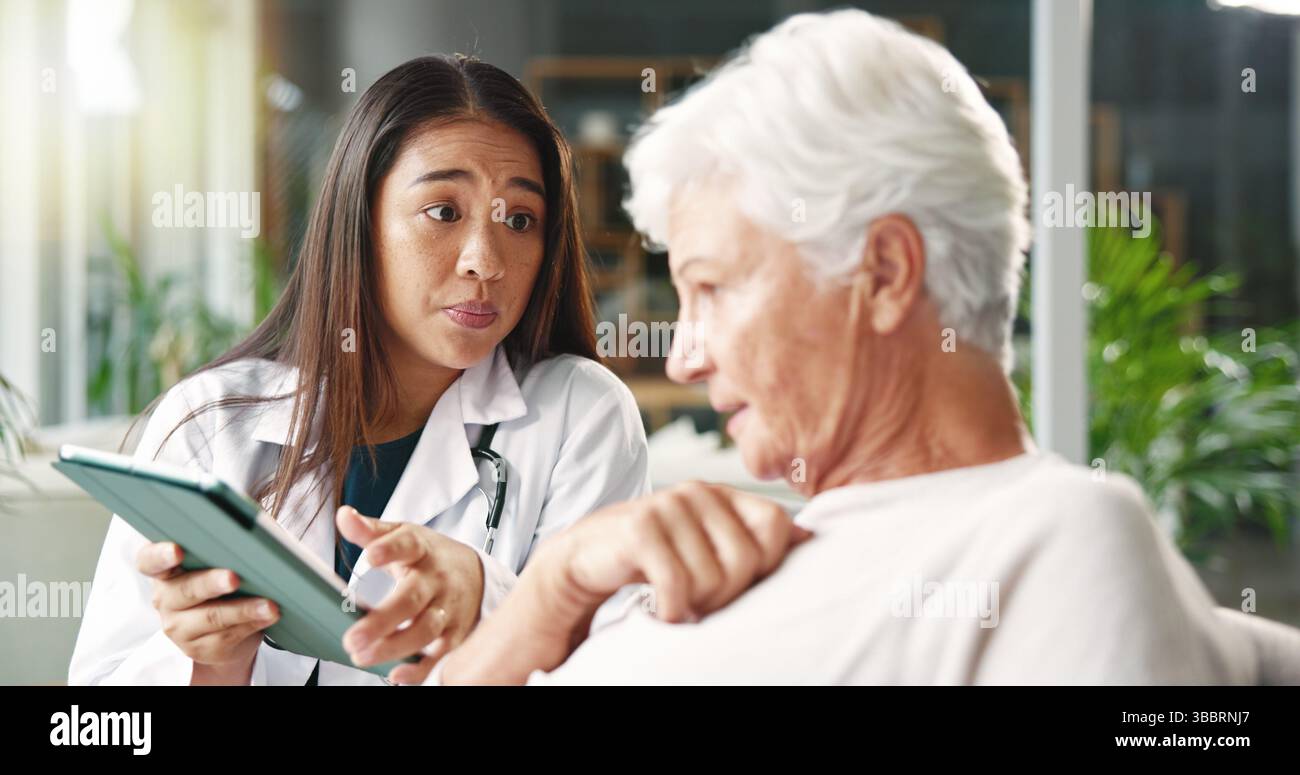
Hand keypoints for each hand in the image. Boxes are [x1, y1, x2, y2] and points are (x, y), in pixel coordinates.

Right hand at [137, 541, 279, 684]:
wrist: (223, 627)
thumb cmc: (221, 578)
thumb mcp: (218, 560)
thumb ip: (223, 542)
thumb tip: (253, 520)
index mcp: (165, 570)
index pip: (149, 561)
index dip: (160, 556)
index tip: (176, 550)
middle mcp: (165, 599)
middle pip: (186, 590)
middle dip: (211, 583)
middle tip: (233, 578)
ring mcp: (179, 627)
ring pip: (211, 617)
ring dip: (243, 609)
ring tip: (268, 604)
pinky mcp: (199, 648)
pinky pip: (227, 635)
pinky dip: (252, 623)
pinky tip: (269, 615)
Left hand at [335, 506, 483, 681]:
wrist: (474, 573)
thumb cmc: (429, 556)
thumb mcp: (404, 535)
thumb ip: (371, 530)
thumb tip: (343, 516)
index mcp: (421, 550)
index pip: (406, 546)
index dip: (390, 549)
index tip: (371, 556)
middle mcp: (437, 580)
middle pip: (413, 599)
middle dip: (383, 620)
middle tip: (352, 637)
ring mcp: (448, 609)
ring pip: (425, 631)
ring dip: (394, 647)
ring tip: (361, 656)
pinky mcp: (454, 634)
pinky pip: (439, 655)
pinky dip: (420, 669)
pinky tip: (397, 675)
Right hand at [435, 482, 811, 684]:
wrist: (584, 565)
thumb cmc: (655, 564)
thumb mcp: (709, 552)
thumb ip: (756, 543)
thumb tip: (812, 538)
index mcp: (724, 495)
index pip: (778, 528)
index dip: (761, 568)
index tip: (730, 585)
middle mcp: (699, 491)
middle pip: (749, 560)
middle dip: (724, 594)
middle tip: (696, 599)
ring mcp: (668, 503)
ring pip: (714, 578)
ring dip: (694, 605)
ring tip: (673, 600)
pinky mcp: (639, 526)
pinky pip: (678, 585)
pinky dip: (671, 610)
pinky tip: (658, 608)